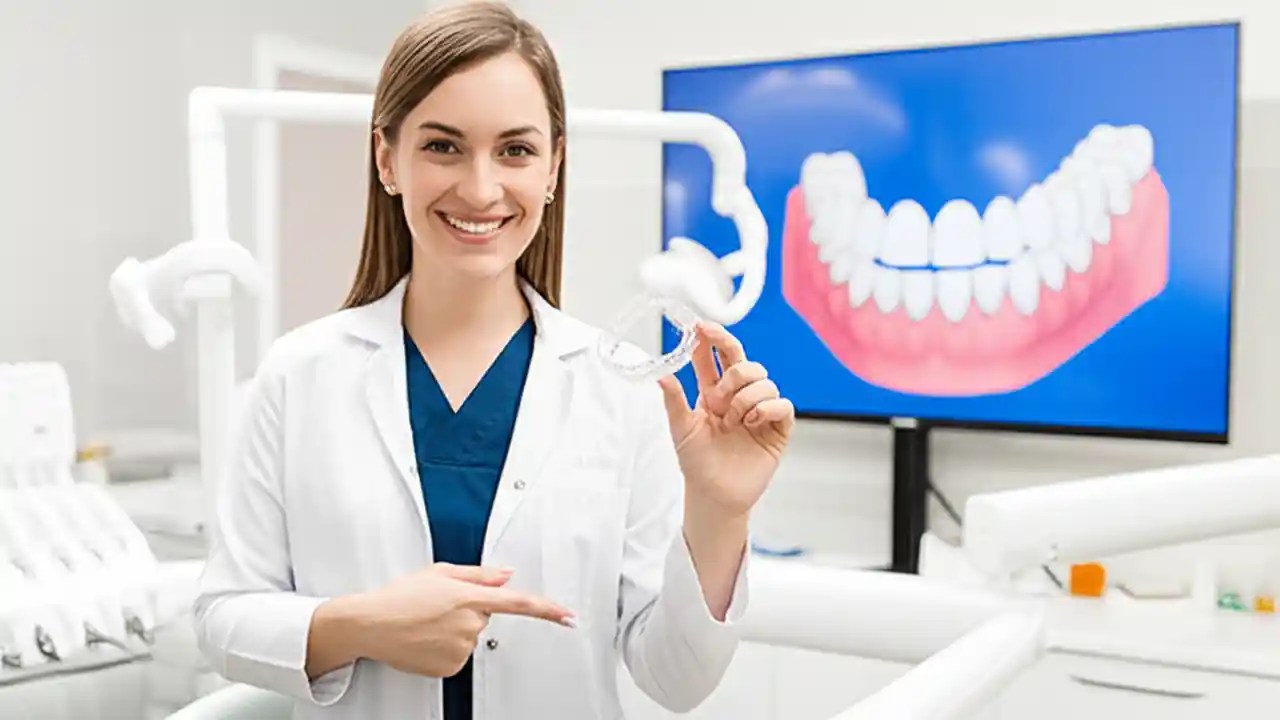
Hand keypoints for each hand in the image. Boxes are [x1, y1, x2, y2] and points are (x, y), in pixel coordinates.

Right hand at [360, 563, 574, 677]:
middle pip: (484, 618)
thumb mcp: (440, 573)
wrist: (370, 623)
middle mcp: (469, 623)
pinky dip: (444, 648)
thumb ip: (480, 574)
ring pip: (470, 637)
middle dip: (467, 611)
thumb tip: (506, 575)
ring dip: (454, 630)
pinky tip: (424, 638)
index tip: (567, 616)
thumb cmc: (400, 596)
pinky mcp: (451, 666)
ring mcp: (460, 647)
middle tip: (438, 606)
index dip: (548, 610)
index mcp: (470, 596)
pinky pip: (458, 656)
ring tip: (426, 622)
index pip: (519, 603)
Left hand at [657, 322, 795, 518]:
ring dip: (746, 397)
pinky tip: (752, 422)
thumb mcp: (681, 429)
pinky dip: (767, 408)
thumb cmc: (696, 463)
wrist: (714, 495)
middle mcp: (739, 397)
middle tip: (719, 395)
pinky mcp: (777, 429)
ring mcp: (760, 411)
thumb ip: (674, 400)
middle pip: (745, 362)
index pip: (716, 356)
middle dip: (733, 371)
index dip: (712, 338)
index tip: (701, 327)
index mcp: (714, 393)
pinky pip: (783, 404)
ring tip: (733, 421)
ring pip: (765, 381)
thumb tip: (660, 374)